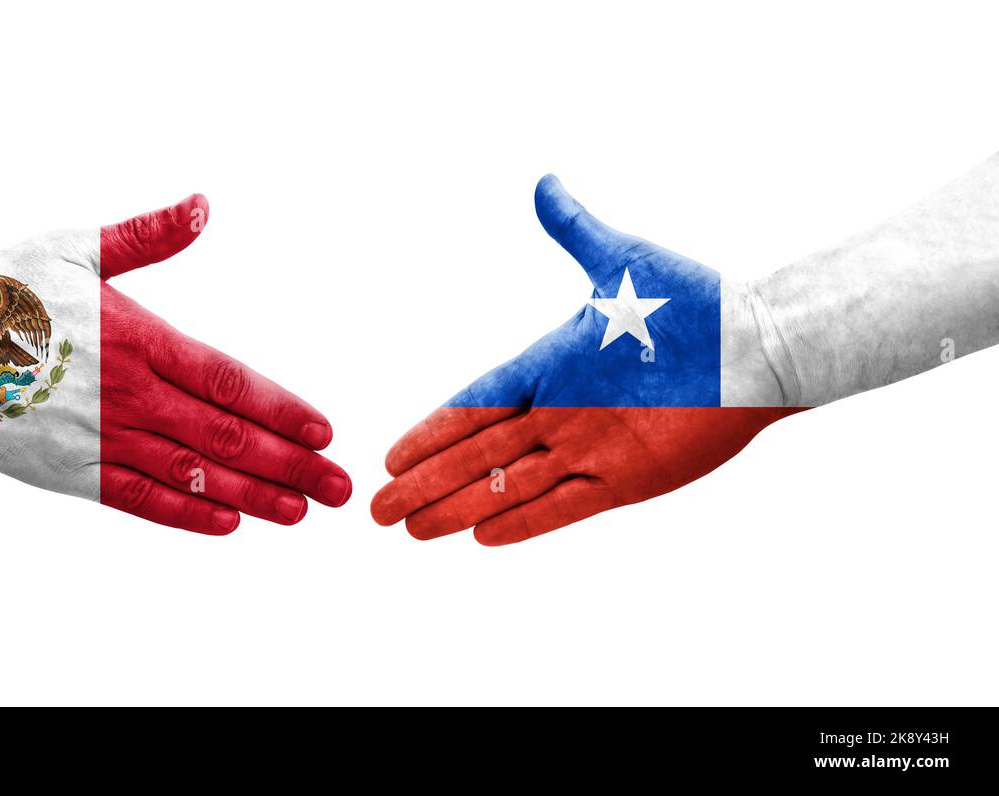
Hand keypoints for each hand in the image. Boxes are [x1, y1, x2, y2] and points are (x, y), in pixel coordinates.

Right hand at [0, 195, 350, 534]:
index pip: (229, 381)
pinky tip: (227, 525)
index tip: (325, 431)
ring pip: (191, 473)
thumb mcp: (76, 248)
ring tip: (300, 512)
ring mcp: (96, 437)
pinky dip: (184, 513)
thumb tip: (204, 204)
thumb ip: (148, 236)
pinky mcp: (65, 470)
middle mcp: (127, 393)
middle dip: (290, 464)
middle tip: (339, 488)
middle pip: (225, 436)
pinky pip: (136, 498)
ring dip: (252, 495)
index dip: (282, 409)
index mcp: (138, 338)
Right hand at [371, 175, 797, 544]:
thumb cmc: (694, 304)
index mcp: (549, 365)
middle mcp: (560, 412)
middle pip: (476, 456)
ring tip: (412, 530)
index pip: (472, 406)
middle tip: (376, 510)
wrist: (758, 348)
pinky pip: (562, 508)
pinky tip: (481, 537)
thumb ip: (575, 230)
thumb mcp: (621, 262)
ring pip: (507, 486)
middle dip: (424, 482)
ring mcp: (590, 450)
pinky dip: (522, 523)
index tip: (389, 455)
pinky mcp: (625, 481)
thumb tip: (544, 183)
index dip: (429, 432)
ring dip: (458, 508)